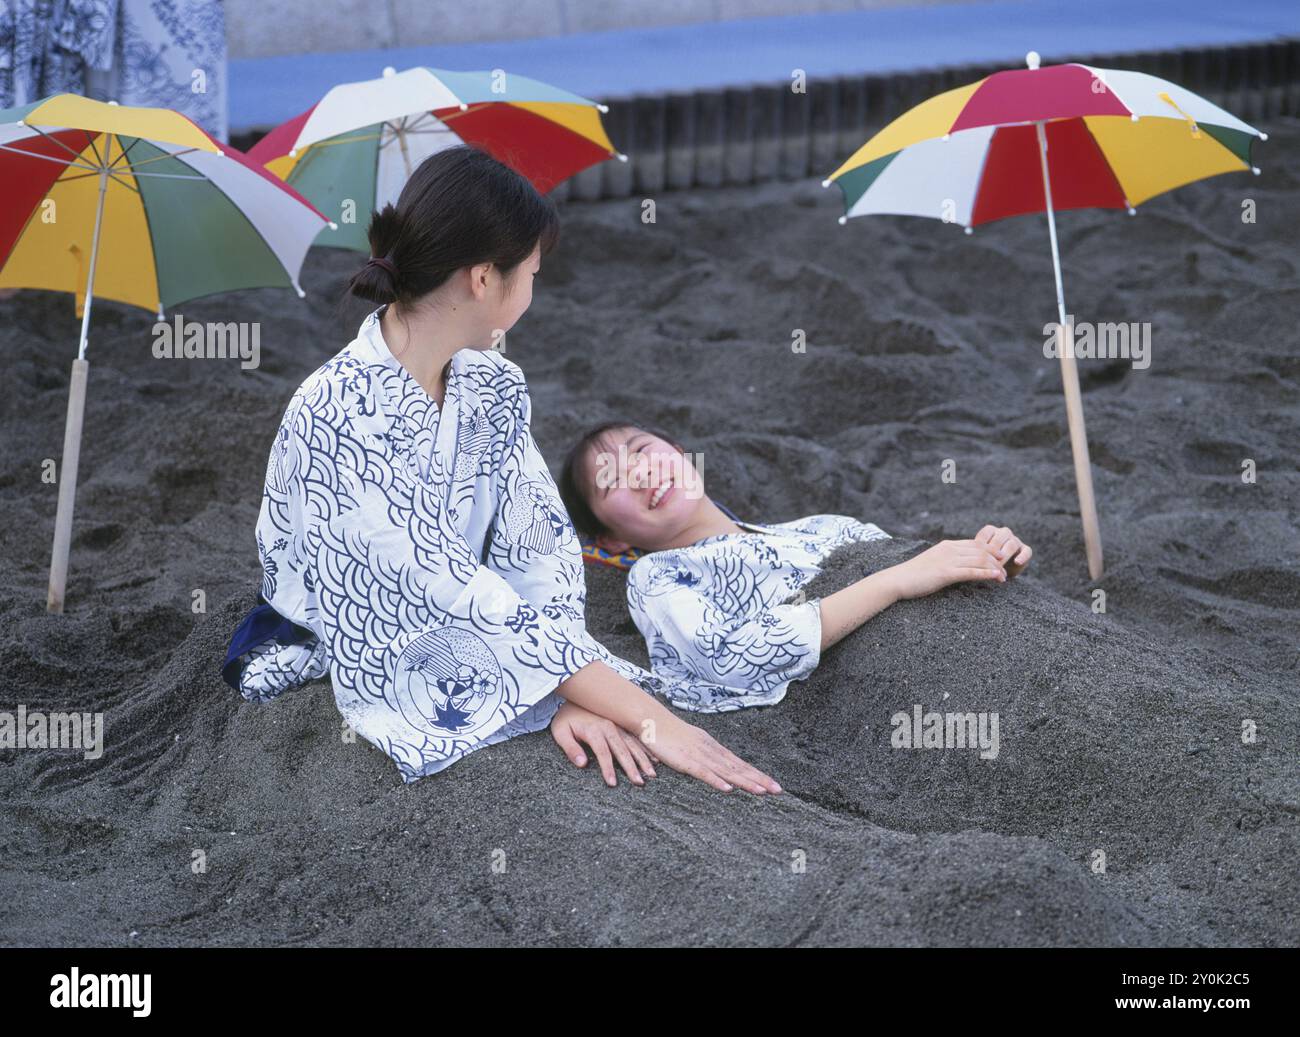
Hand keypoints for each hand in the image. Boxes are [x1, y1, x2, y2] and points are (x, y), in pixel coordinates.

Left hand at [550, 700, 657, 786]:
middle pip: (622, 750)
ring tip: (651, 774)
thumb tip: (582, 764)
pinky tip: (654, 759)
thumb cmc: (567, 717)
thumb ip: (570, 748)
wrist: (576, 694)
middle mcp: (609, 726)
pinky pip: (636, 738)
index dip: (608, 769)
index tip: (613, 783)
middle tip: (639, 783)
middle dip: (632, 767)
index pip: (603, 753)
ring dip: (643, 759)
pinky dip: (645, 749)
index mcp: (594, 730)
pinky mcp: (622, 724)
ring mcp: (618, 725)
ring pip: (633, 744)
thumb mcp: (560, 731)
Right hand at [646, 715, 782, 795]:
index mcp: (713, 747)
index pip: (739, 763)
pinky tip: (728, 789)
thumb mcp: (692, 744)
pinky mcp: (685, 760)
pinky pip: (703, 772)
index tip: (772, 784)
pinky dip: (716, 780)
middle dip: (759, 779)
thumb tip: (716, 768)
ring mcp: (699, 755)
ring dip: (745, 781)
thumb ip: (704, 755)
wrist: (650, 718)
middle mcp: (710, 750)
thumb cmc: (668, 733)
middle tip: (778, 790)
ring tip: (762, 791)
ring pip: (726, 771)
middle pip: (738, 767)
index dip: (756, 774)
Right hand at [883, 538, 1008, 599]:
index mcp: (947, 545)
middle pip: (981, 550)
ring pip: (980, 560)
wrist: (897, 580)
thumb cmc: (912, 575)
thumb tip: (957, 568)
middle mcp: (949, 549)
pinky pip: (971, 571)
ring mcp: (948, 560)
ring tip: (1004, 578)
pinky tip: (996, 578)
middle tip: (1006, 572)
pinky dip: (987, 573)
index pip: (976, 544)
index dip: (991, 552)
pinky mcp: (946, 572)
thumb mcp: (932, 563)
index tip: (1000, 562)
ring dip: (995, 568)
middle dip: (997, 561)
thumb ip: (946, 560)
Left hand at [974, 525, 1032, 577]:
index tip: (975, 553)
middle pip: (1000, 538)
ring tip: (1000, 566)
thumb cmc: (985, 562)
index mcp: (991, 531)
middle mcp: (1004, 533)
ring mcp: (1015, 541)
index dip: (981, 542)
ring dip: (1005, 555)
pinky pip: (1026, 551)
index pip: (986, 532)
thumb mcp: (978, 556)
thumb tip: (959, 556)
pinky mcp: (1025, 550)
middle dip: (993, 550)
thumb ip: (972, 553)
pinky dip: (1023, 556)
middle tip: (987, 563)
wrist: (1001, 569)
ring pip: (1012, 544)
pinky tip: (1017, 562)